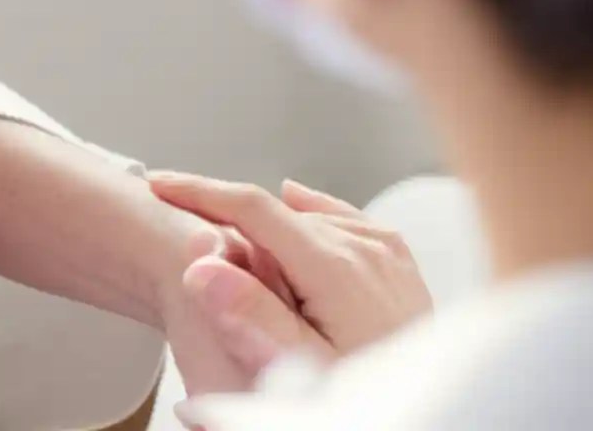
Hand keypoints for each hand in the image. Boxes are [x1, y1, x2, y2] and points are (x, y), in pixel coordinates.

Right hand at [151, 172, 431, 379]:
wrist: (433, 411)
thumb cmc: (366, 399)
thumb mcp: (299, 367)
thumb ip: (251, 314)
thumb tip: (203, 267)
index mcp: (334, 266)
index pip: (252, 207)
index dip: (198, 192)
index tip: (159, 184)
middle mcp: (363, 247)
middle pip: (277, 210)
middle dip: (225, 208)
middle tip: (182, 217)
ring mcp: (385, 252)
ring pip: (308, 215)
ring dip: (264, 218)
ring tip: (228, 233)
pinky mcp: (398, 262)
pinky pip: (345, 219)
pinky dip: (311, 211)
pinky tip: (299, 204)